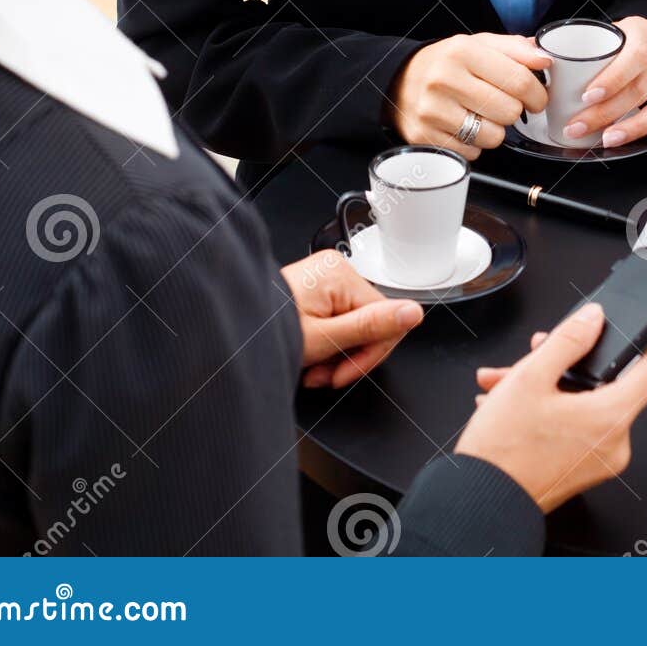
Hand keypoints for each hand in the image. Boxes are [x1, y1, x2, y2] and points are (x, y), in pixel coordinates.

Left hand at [280, 250, 422, 387]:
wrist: (233, 328)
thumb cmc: (269, 330)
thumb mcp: (324, 338)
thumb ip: (371, 327)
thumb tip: (413, 313)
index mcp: (343, 275)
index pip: (385, 320)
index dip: (367, 355)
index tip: (342, 374)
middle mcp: (336, 270)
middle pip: (368, 324)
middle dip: (347, 356)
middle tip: (321, 374)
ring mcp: (325, 279)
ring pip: (352, 327)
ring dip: (334, 355)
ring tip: (310, 368)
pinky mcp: (316, 290)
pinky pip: (336, 320)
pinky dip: (325, 344)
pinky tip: (308, 356)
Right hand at [390, 32, 550, 158]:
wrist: (399, 80)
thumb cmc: (447, 63)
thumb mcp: (478, 44)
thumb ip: (515, 48)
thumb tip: (544, 59)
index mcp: (462, 51)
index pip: (519, 80)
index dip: (537, 94)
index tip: (537, 98)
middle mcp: (444, 79)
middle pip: (509, 111)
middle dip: (514, 111)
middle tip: (504, 104)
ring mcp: (432, 111)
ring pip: (493, 136)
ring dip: (495, 129)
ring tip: (480, 114)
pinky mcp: (425, 137)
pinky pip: (472, 152)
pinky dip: (474, 143)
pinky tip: (463, 125)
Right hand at [456, 303, 646, 513]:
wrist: (482, 500)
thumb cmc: (503, 450)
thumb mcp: (531, 376)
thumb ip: (568, 339)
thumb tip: (593, 318)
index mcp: (611, 418)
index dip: (637, 343)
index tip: (615, 336)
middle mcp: (614, 444)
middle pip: (607, 385)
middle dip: (565, 364)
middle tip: (535, 356)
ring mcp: (600, 461)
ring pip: (585, 405)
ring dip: (548, 386)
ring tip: (507, 383)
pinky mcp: (583, 471)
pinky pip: (576, 428)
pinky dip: (549, 411)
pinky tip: (512, 405)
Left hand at [558, 16, 646, 155]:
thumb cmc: (621, 41)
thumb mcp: (600, 33)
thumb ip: (570, 44)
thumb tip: (531, 53)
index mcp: (644, 32)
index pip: (633, 57)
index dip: (612, 80)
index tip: (588, 97)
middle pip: (642, 87)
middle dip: (609, 112)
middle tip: (581, 126)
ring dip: (636, 127)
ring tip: (610, 139)